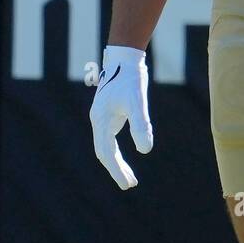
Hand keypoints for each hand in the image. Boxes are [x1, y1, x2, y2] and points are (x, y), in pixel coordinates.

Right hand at [89, 45, 153, 188]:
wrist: (126, 57)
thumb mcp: (138, 101)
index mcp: (100, 119)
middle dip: (116, 169)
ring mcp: (103, 117)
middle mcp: (98, 120)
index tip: (127, 184)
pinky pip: (110, 139)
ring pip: (106, 146)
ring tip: (130, 177)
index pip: (106, 152)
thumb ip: (141, 125)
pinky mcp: (109, 114)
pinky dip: (117, 151)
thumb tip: (145, 149)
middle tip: (130, 185)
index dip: (116, 169)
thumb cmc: (131, 78)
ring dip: (117, 162)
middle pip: (104, 152)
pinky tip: (126, 157)